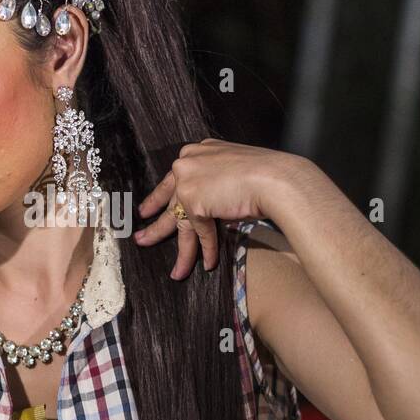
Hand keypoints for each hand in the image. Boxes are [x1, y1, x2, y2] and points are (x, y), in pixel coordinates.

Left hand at [133, 138, 301, 277]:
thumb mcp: (235, 170)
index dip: (162, 196)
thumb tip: (212, 204)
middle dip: (157, 223)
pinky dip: (204, 250)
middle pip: (170, 200)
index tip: (149, 209)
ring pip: (179, 221)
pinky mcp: (194, 202)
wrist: (277, 179)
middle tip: (143, 237)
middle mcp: (188, 163)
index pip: (177, 178)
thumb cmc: (267, 173)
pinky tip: (206, 264)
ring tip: (174, 269)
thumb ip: (217, 180)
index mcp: (198, 150)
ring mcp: (188, 182)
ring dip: (179, 249)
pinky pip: (198, 233)